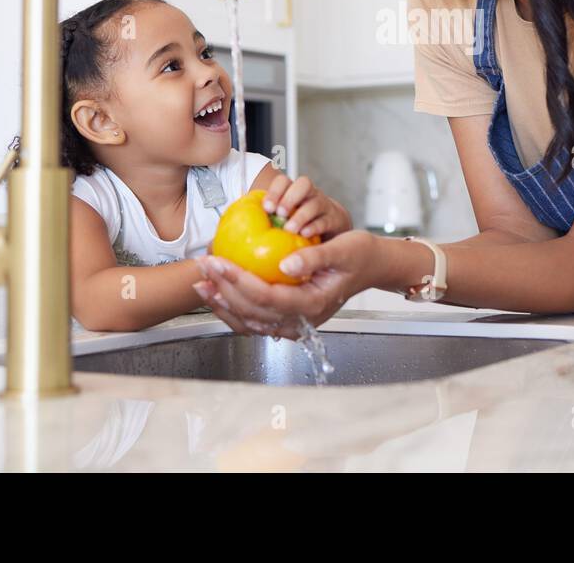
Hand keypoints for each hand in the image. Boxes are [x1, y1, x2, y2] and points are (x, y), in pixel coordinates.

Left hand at [193, 229, 378, 338]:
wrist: (371, 266)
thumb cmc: (359, 255)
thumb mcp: (343, 249)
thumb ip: (314, 257)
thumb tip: (286, 264)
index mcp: (313, 305)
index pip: (267, 296)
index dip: (238, 280)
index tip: (217, 261)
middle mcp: (301, 320)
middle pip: (253, 312)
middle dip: (223, 289)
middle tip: (204, 266)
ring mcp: (294, 323)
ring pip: (249, 322)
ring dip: (222, 303)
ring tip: (202, 283)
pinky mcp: (288, 319)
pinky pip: (254, 319)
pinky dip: (233, 308)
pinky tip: (218, 292)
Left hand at [261, 173, 350, 239]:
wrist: (331, 228)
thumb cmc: (298, 226)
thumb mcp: (279, 221)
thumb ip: (257, 224)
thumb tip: (221, 237)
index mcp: (293, 192)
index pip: (283, 181)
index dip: (275, 191)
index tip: (267, 207)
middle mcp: (309, 195)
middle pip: (303, 183)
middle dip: (289, 197)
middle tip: (279, 213)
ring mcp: (323, 206)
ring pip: (315, 202)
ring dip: (301, 214)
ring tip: (290, 228)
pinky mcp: (334, 219)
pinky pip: (326, 220)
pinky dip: (315, 226)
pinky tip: (305, 235)